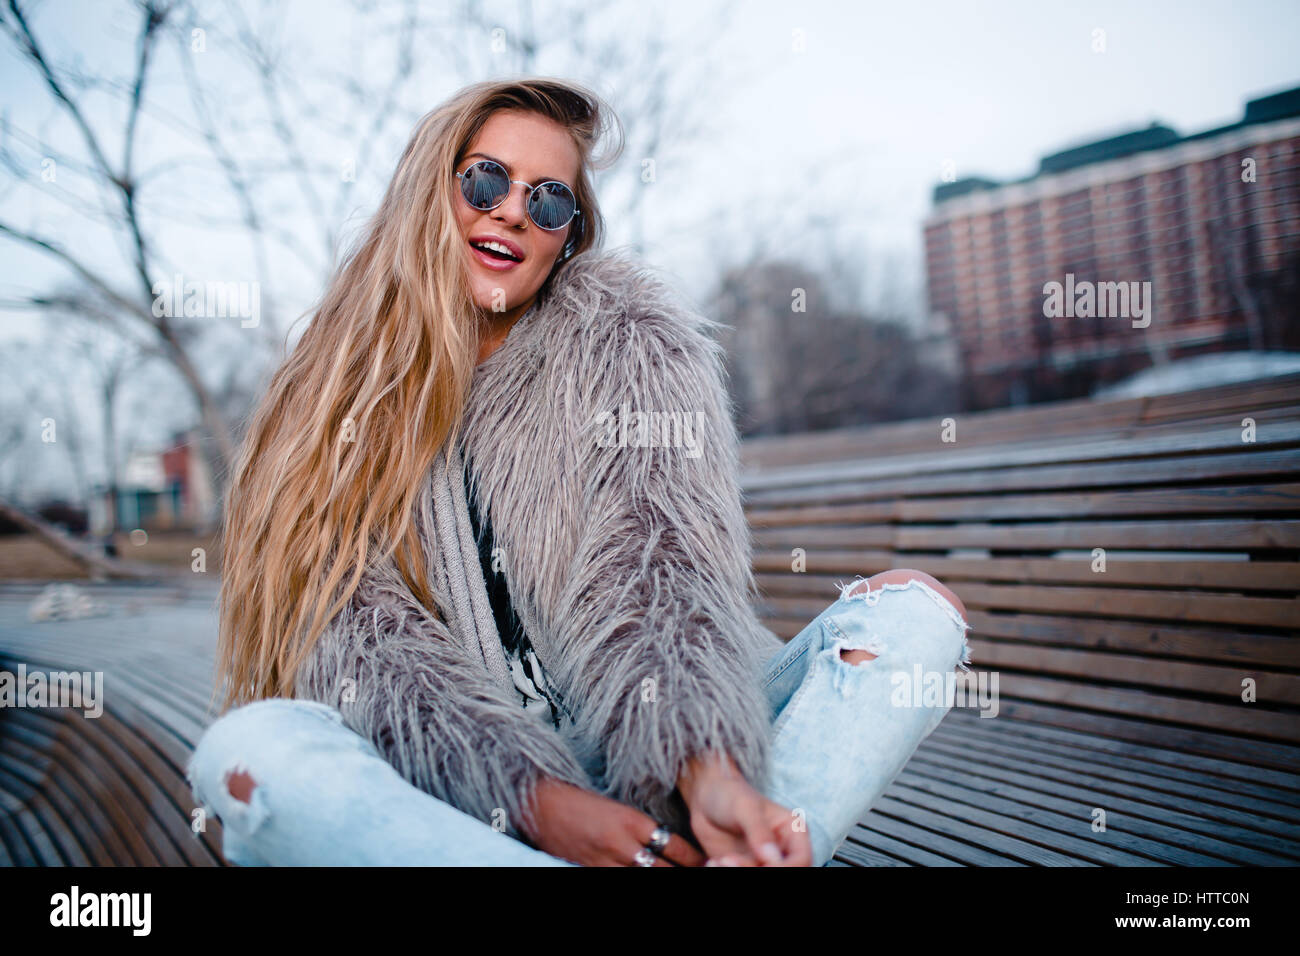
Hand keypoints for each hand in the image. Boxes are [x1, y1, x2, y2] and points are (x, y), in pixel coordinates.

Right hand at [520, 778, 704, 866]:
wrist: (542, 805)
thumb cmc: (582, 803)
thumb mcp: (618, 809)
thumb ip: (641, 828)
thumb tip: (665, 846)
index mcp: (633, 821)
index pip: (674, 847)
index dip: (694, 859)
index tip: (706, 862)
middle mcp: (622, 844)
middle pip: (663, 870)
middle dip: (683, 873)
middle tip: (705, 872)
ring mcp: (605, 862)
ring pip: (643, 879)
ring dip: (662, 877)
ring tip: (679, 878)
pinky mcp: (590, 872)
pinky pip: (618, 881)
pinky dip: (633, 881)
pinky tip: (642, 879)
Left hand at [677, 752, 812, 866]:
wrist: (706, 799)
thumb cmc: (730, 794)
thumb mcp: (744, 806)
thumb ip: (758, 830)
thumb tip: (771, 856)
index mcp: (794, 832)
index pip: (802, 860)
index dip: (784, 868)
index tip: (760, 863)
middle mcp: (783, 850)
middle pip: (783, 873)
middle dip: (756, 870)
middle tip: (728, 860)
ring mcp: (765, 862)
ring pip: (762, 876)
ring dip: (739, 872)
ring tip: (719, 860)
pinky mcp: (747, 868)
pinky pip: (742, 876)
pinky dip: (727, 873)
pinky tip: (712, 862)